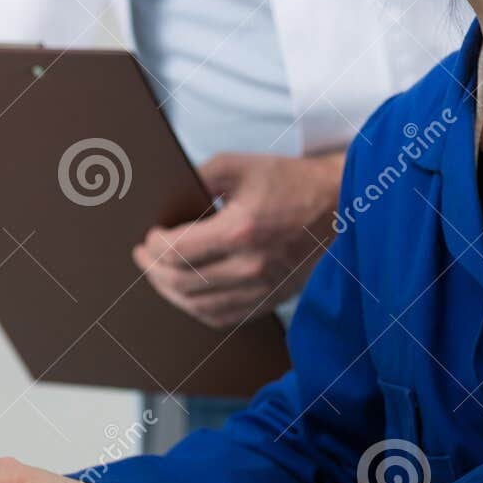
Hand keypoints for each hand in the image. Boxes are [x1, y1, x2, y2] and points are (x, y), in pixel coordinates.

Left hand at [131, 149, 344, 328]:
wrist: (340, 206)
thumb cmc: (290, 182)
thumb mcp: (241, 165)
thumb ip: (199, 176)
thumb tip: (167, 199)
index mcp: (241, 230)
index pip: (177, 252)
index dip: (153, 246)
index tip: (148, 235)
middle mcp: (251, 266)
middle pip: (182, 282)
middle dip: (153, 269)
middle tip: (142, 255)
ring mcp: (262, 289)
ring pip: (198, 305)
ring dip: (170, 291)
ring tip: (158, 273)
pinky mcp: (270, 300)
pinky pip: (222, 317)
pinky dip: (196, 308)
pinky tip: (186, 292)